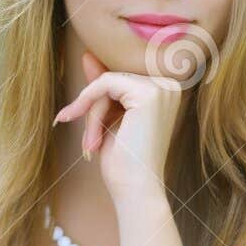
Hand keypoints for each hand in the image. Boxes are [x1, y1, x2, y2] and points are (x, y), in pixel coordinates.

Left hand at [53, 50, 181, 200]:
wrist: (135, 190)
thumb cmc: (124, 163)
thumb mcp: (109, 119)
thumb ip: (103, 87)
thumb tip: (88, 55)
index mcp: (164, 91)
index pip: (118, 80)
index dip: (97, 101)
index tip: (77, 120)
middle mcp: (168, 86)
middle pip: (112, 79)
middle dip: (93, 109)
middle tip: (89, 144)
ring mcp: (161, 88)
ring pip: (106, 82)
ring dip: (91, 115)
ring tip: (92, 145)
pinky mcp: (149, 94)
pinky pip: (105, 84)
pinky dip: (90, 109)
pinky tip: (92, 138)